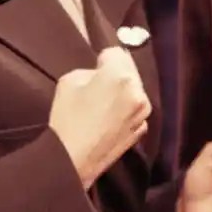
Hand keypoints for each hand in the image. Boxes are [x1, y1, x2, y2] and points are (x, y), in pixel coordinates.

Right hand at [50, 47, 150, 188]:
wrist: (72, 159)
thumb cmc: (67, 118)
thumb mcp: (69, 81)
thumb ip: (90, 71)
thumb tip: (101, 73)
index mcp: (121, 75)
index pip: (116, 52)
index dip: (103, 59)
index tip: (95, 69)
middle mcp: (139, 91)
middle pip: (130, 70)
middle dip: (117, 74)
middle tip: (99, 87)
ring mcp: (144, 112)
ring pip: (135, 91)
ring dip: (124, 92)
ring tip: (104, 105)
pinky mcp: (143, 129)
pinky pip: (135, 110)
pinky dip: (126, 111)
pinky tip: (110, 121)